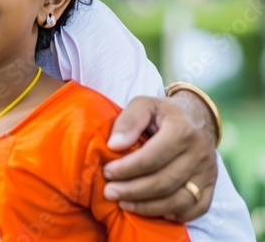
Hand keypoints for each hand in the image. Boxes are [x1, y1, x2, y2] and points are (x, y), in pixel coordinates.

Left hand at [103, 94, 216, 221]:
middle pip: (164, 182)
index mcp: (182, 131)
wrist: (197, 117)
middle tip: (109, 192)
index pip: (151, 158)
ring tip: (124, 203)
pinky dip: (175, 214)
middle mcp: (199, 153)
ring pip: (180, 200)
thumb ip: (128, 121)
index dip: (127, 169)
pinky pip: (197, 208)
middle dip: (132, 191)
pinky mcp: (211, 185)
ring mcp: (208, 171)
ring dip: (148, 207)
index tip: (107, 172)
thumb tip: (114, 145)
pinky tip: (153, 210)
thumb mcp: (144, 104)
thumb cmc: (163, 113)